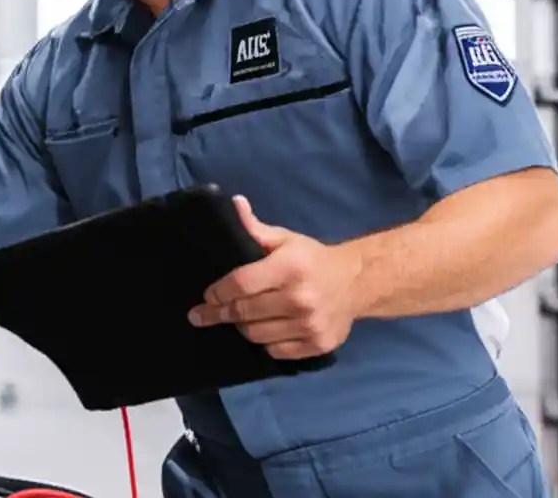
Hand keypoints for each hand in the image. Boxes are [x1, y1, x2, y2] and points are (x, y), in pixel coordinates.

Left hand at [187, 196, 364, 358]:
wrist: (356, 282)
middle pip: (244, 313)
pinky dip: (264, 343)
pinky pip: (276, 352)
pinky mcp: (317, 346)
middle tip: (201, 315)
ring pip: (256, 335)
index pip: (241, 284)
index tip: (206, 297)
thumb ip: (256, 228)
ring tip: (236, 319)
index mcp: (289, 268)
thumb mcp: (285, 239)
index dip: (218, 292)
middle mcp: (300, 298)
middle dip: (218, 314)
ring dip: (241, 328)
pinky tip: (262, 331)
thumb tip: (234, 204)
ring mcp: (310, 325)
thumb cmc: (312, 259)